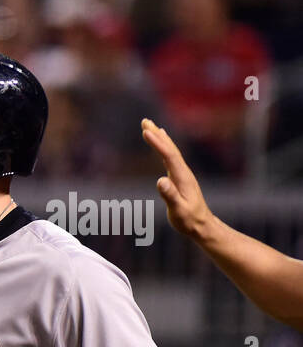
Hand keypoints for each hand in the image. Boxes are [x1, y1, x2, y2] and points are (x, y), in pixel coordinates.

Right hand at [141, 118, 215, 241]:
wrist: (201, 225)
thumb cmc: (189, 220)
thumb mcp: (178, 210)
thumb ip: (170, 195)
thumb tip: (160, 180)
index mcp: (182, 177)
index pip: (168, 156)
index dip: (157, 143)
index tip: (145, 131)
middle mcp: (183, 172)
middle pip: (170, 148)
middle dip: (157, 134)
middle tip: (145, 121)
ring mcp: (181, 174)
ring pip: (170, 151)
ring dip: (161, 138)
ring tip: (151, 127)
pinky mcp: (179, 178)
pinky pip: (170, 158)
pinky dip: (164, 147)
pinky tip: (162, 144)